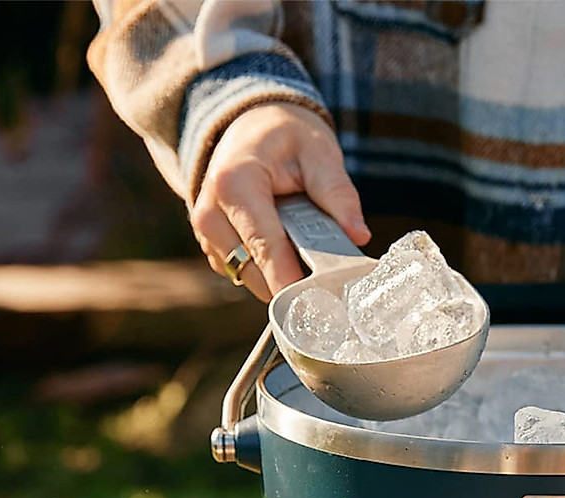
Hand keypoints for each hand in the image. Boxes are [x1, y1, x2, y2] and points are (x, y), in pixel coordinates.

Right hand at [191, 103, 369, 302]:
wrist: (250, 126)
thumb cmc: (285, 136)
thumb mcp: (318, 152)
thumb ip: (338, 194)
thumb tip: (358, 235)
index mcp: (235, 184)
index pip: (266, 248)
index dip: (293, 283)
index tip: (320, 304)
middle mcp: (210, 213)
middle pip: (255, 273)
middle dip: (292, 281)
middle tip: (328, 276)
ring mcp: (207, 234)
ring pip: (249, 279)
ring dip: (280, 275)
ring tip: (303, 248)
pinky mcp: (212, 248)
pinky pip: (244, 275)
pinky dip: (268, 271)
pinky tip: (285, 248)